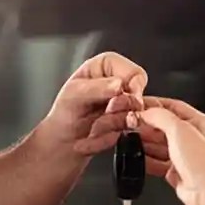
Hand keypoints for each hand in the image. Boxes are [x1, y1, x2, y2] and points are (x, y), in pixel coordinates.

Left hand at [40, 52, 166, 173]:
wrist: (65, 139)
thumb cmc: (65, 111)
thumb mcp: (74, 95)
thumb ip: (96, 88)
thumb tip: (118, 84)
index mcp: (107, 65)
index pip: (133, 71)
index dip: (131, 84)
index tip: (121, 94)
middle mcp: (120, 82)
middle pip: (139, 93)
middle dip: (121, 107)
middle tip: (105, 112)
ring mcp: (126, 103)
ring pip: (138, 112)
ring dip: (116, 122)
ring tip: (96, 125)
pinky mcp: (129, 120)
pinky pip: (135, 127)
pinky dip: (117, 132)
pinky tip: (102, 132)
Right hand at [136, 98, 204, 204]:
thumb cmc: (204, 163)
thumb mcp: (180, 129)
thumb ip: (160, 116)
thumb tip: (146, 112)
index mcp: (199, 123)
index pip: (174, 106)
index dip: (154, 104)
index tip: (138, 105)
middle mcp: (193, 138)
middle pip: (164, 126)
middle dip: (146, 124)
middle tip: (130, 123)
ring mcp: (184, 156)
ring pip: (159, 144)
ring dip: (144, 141)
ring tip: (130, 137)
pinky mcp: (176, 172)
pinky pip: (157, 162)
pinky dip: (146, 159)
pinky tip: (137, 156)